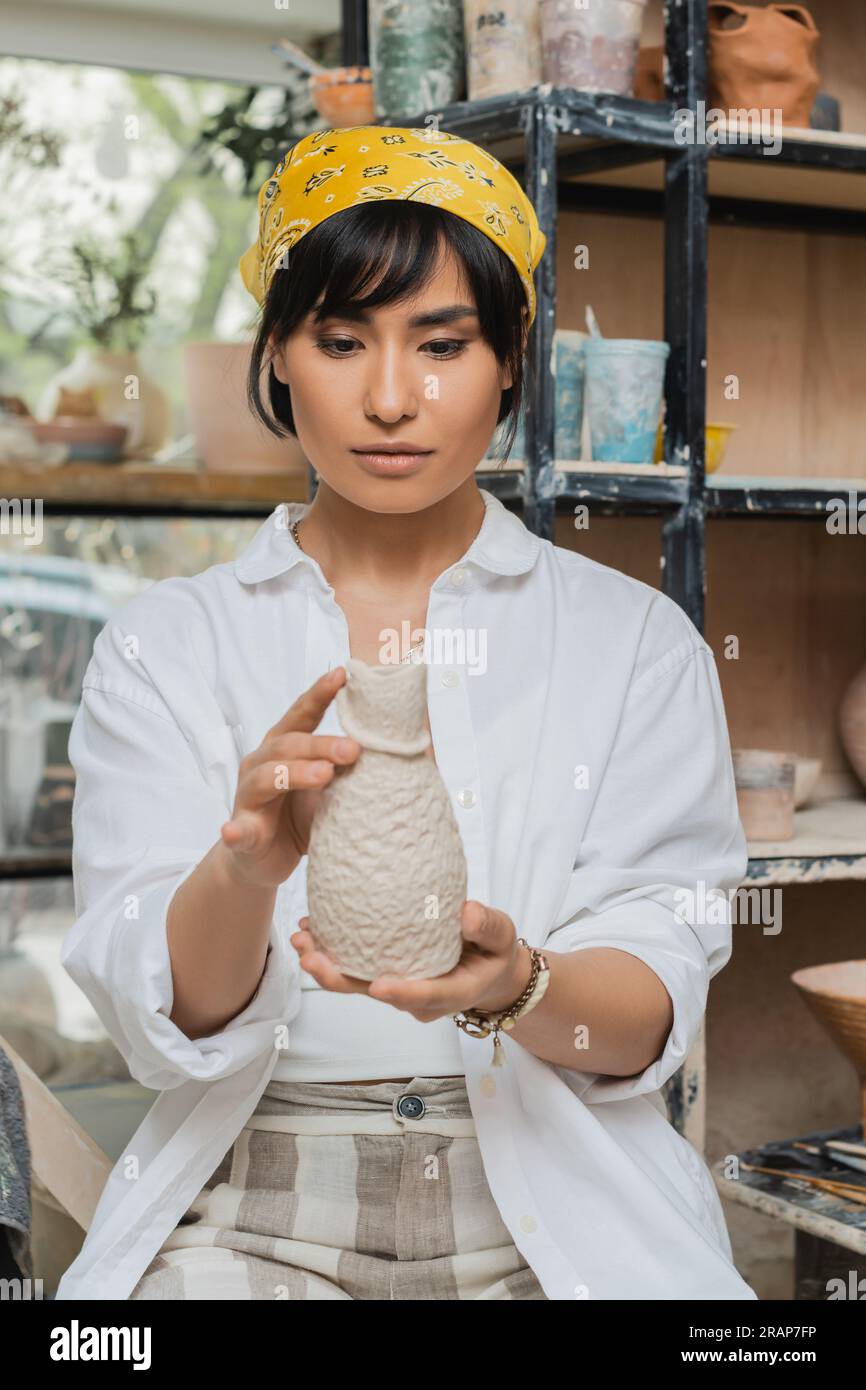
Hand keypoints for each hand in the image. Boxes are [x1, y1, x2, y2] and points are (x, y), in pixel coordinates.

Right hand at [218, 667, 360, 889]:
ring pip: (265, 778)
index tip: (343, 675)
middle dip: (321, 744)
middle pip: (288, 745)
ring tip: (324, 775)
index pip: (301, 715)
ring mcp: (247, 797)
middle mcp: (260, 764)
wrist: (264, 860)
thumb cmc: (298, 815)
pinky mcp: (242, 833)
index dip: (319, 694)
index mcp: (282, 748)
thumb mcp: (328, 787)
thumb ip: (348, 767)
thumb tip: (402, 746)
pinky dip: (235, 829)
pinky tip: (232, 830)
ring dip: (294, 774)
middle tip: (353, 750)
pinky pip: (237, 829)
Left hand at [290, 901, 530, 1021]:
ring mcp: (399, 989)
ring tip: (302, 940)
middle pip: (376, 994)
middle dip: (340, 979)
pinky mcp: (385, 976)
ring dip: (327, 965)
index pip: (425, 996)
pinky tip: (311, 932)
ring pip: (358, 984)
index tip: (377, 986)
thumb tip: (467, 914)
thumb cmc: (493, 952)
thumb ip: (488, 926)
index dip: (401, 993)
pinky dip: (332, 954)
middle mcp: (418, 999)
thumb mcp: (503, 937)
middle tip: (312, 958)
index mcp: (451, 992)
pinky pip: (355, 971)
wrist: (487, 970)